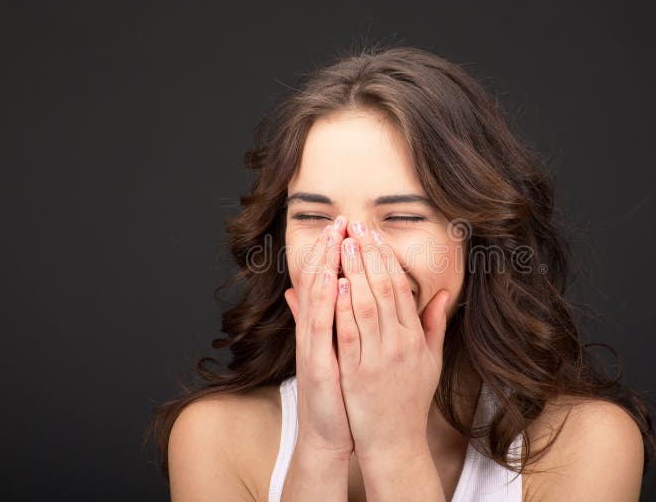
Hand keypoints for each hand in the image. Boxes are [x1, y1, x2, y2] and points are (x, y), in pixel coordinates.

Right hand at [284, 216, 352, 457]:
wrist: (328, 435)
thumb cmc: (336, 393)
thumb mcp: (331, 352)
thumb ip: (322, 321)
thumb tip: (312, 293)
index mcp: (322, 329)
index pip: (325, 282)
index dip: (332, 253)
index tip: (344, 226)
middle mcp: (314, 334)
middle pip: (319, 284)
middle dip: (330, 250)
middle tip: (340, 220)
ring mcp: (313, 349)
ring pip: (317, 300)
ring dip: (325, 267)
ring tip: (334, 239)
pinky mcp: (318, 366)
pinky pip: (321, 331)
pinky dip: (326, 305)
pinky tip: (332, 283)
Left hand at [334, 221, 450, 460]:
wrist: (395, 441)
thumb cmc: (410, 399)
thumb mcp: (430, 362)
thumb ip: (434, 326)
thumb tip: (442, 295)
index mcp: (415, 338)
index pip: (401, 288)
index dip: (387, 258)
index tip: (374, 234)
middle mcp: (400, 343)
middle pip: (384, 289)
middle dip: (369, 255)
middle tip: (356, 227)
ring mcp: (379, 357)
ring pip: (366, 305)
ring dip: (354, 272)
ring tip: (344, 244)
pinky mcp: (358, 372)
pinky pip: (350, 333)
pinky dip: (343, 307)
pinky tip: (336, 283)